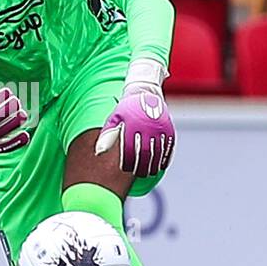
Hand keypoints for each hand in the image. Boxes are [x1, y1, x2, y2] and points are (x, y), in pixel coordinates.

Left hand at [95, 58, 174, 177]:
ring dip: (153, 165)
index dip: (128, 162)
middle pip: (145, 154)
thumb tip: (98, 153)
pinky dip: (165, 158)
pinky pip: (168, 147)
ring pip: (157, 152)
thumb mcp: (114, 118)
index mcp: (132, 125)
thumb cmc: (126, 108)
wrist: (145, 92)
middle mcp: (146, 127)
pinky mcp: (168, 128)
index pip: (129, 150)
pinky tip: (159, 165)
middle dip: (141, 167)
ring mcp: (159, 128)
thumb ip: (107, 135)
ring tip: (148, 172)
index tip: (125, 169)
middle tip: (138, 173)